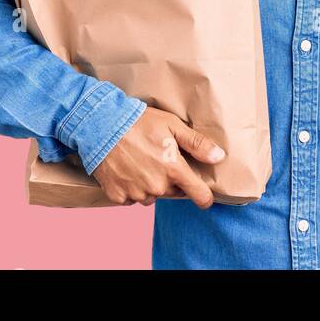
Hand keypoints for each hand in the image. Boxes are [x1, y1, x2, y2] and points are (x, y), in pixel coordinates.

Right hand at [90, 106, 225, 207]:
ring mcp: (135, 192)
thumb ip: (197, 144)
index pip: (198, 195)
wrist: (101, 125)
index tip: (206, 196)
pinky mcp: (117, 195)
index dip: (205, 197)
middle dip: (172, 180)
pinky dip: (131, 188)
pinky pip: (131, 198)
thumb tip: (219, 157)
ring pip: (152, 196)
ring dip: (151, 184)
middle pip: (173, 192)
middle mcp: (156, 186)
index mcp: (173, 169)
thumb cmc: (139, 122)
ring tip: (141, 162)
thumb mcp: (172, 126)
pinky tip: (127, 170)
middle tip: (160, 159)